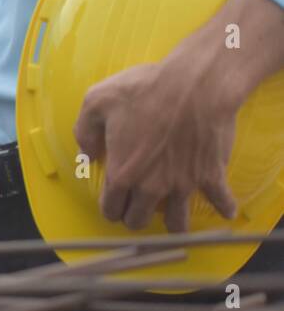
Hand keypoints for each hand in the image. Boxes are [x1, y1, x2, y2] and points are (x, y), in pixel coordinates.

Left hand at [73, 0, 283, 232]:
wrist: (194, 85)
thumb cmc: (143, 90)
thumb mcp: (97, 102)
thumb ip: (84, 132)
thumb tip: (88, 155)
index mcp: (121, 173)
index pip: (110, 210)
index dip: (111, 208)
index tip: (116, 202)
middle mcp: (150, 187)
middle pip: (138, 221)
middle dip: (135, 217)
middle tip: (139, 207)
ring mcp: (182, 184)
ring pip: (177, 225)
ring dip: (174, 224)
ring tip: (174, 217)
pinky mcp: (210, 176)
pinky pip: (221, 201)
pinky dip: (225, 208)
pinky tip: (226, 211)